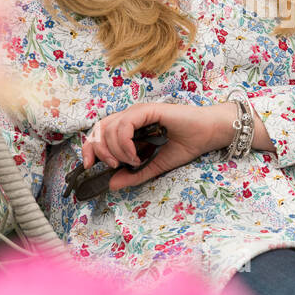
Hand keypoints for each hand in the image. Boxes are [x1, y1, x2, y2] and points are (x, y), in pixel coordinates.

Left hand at [82, 100, 238, 189]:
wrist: (206, 135)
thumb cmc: (183, 146)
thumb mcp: (154, 167)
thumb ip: (133, 175)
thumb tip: (111, 184)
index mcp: (128, 129)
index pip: (98, 134)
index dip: (88, 149)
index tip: (89, 166)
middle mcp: (129, 118)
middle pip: (98, 129)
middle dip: (98, 150)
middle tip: (112, 166)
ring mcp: (137, 112)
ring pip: (109, 128)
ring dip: (116, 150)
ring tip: (133, 161)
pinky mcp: (147, 110)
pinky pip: (124, 124)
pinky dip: (125, 143)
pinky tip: (136, 155)